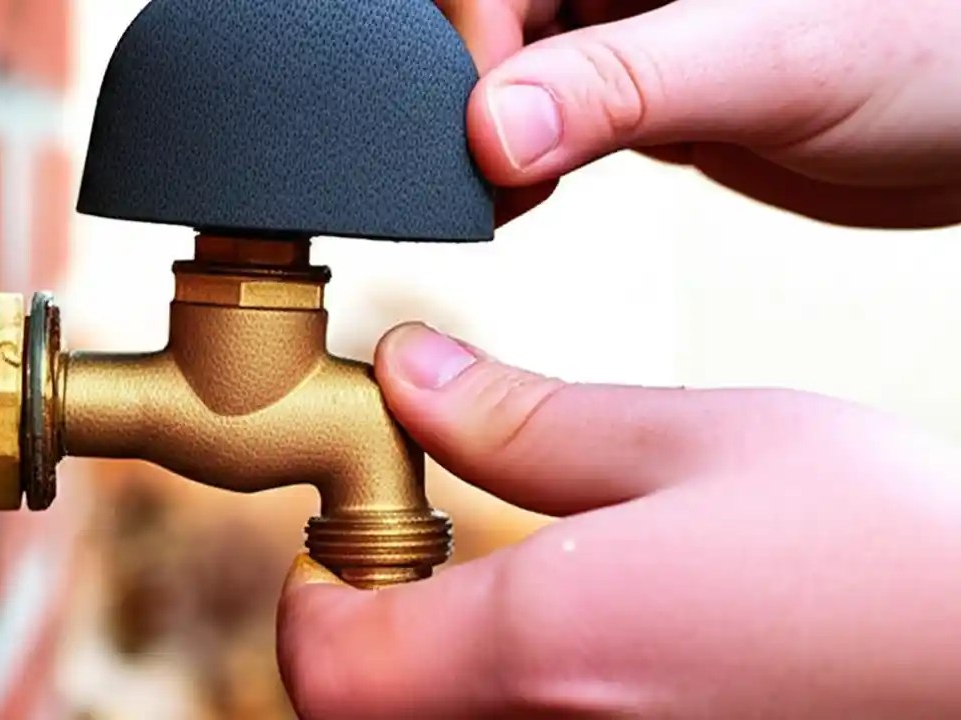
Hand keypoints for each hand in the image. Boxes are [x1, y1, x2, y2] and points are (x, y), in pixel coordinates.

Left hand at [277, 323, 960, 718]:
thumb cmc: (890, 561)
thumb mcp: (697, 444)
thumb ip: (525, 420)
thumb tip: (411, 372)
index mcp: (546, 648)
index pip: (324, 666)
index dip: (314, 599)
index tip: (355, 539)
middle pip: (368, 715)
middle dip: (374, 636)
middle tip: (434, 563)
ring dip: (440, 671)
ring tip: (532, 598)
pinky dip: (522, 702)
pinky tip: (602, 651)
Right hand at [437, 0, 960, 227]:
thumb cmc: (940, 48)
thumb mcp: (769, 58)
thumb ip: (622, 84)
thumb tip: (497, 126)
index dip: (474, 44)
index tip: (485, 129)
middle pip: (494, 15)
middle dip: (471, 92)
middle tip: (485, 169)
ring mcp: (633, 22)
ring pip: (514, 65)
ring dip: (492, 132)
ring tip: (503, 187)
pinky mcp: (645, 82)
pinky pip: (553, 107)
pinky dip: (526, 153)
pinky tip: (529, 186)